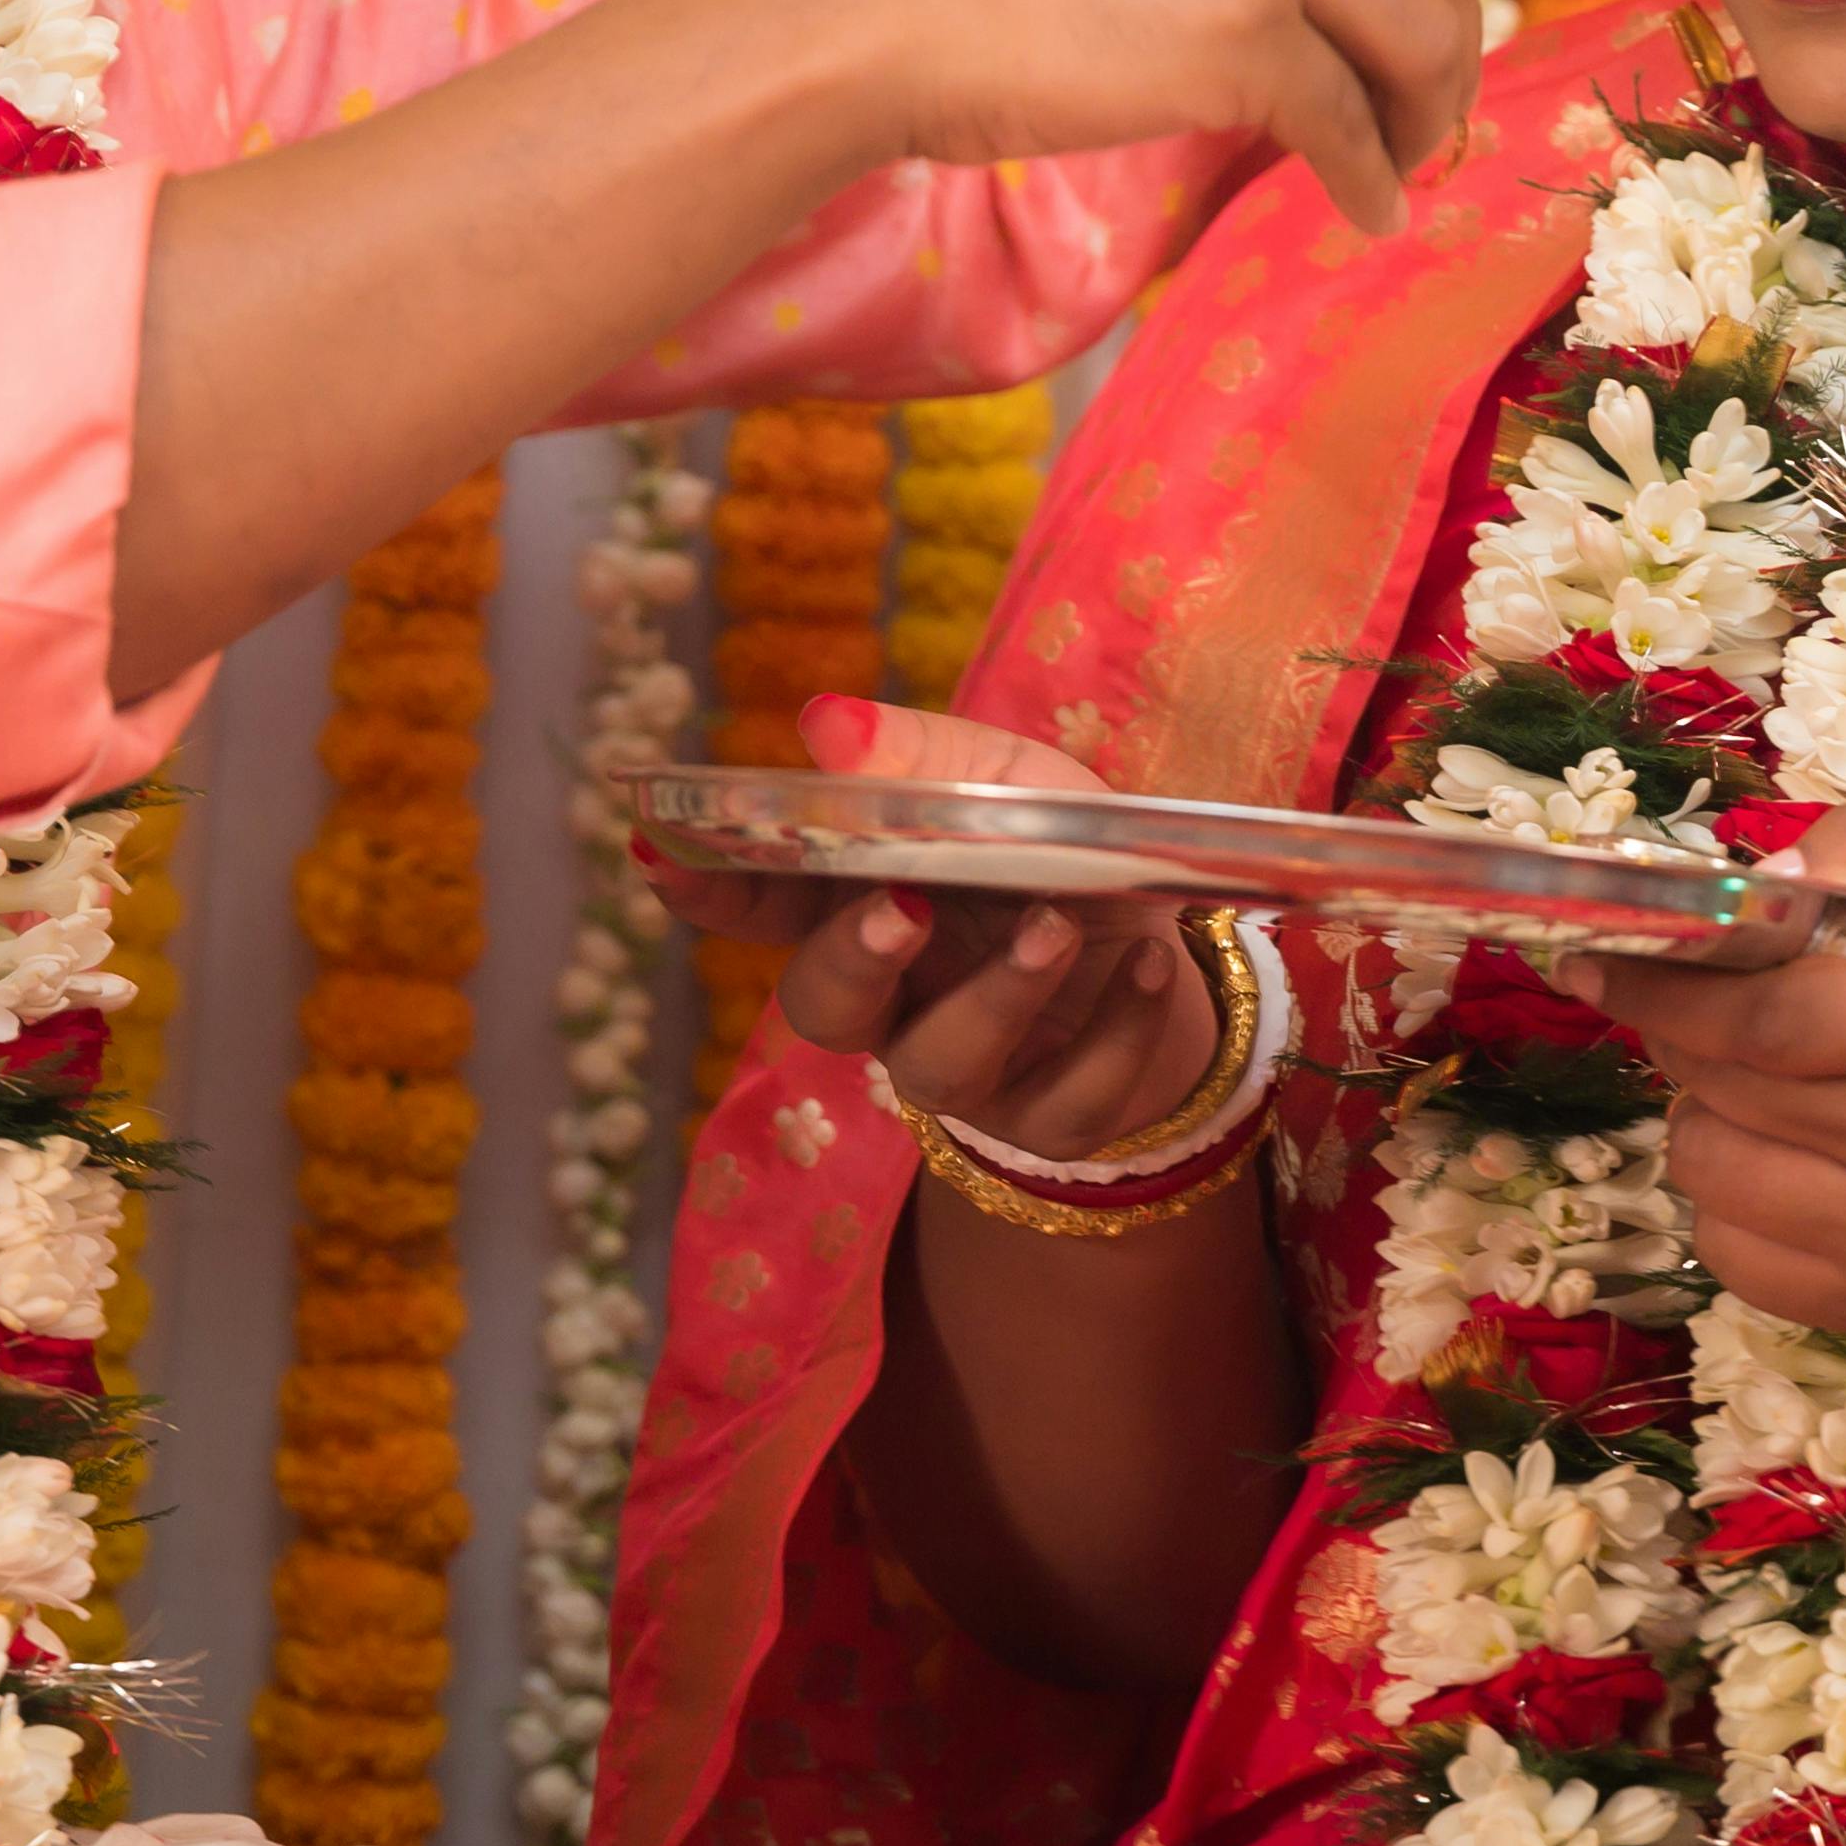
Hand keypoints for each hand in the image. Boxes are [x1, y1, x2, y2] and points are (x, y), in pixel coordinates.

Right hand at [649, 701, 1234, 1160]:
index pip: (764, 900)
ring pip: (939, 1068)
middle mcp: (895, 997)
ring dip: (997, 995)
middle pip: (826, 1007)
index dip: (709, 885)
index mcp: (864, 900)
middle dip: (852, 961)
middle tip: (902, 906)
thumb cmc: (1063, 852)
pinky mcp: (1048, 1121)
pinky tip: (1151, 968)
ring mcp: (966, 1069)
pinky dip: (1115, 1034)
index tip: (664, 851)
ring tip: (1057, 925)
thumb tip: (824, 724)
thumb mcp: (1012, 780)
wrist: (1181, 946)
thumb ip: (922, 759)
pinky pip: (1064, 1106)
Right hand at [755, 0, 1481, 234]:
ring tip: (1392, 166)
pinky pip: (1347, 121)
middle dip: (1443, 56)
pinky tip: (1361, 209)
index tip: (1413, 52)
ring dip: (1420, 116)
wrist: (874, 12)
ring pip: (1419, 37)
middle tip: (1416, 126)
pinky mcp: (1238, 35)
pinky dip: (1366, 177)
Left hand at [1569, 802, 1845, 1339]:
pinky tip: (1777, 1163)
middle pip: (1728, 1085)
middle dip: (1679, 1033)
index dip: (1669, 986)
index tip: (1596, 958)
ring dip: (1701, 1112)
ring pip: (1709, 1168)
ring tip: (1755, 1087)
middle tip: (1693, 1005)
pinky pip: (1728, 1253)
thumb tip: (1761, 874)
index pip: (1771, 1016)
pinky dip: (1725, 1199)